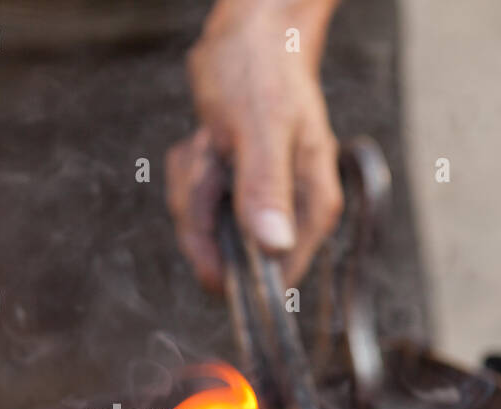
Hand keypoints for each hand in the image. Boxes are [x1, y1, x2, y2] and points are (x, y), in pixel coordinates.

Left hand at [168, 0, 342, 291]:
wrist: (249, 36)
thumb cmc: (264, 71)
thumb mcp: (262, 125)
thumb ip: (266, 187)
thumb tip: (274, 246)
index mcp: (311, 207)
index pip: (272, 280)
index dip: (232, 262)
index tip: (216, 212)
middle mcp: (288, 217)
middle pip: (225, 258)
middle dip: (201, 206)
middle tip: (214, 155)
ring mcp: (258, 209)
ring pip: (201, 230)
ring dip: (192, 184)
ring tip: (213, 141)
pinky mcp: (233, 199)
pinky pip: (192, 207)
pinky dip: (189, 174)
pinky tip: (207, 142)